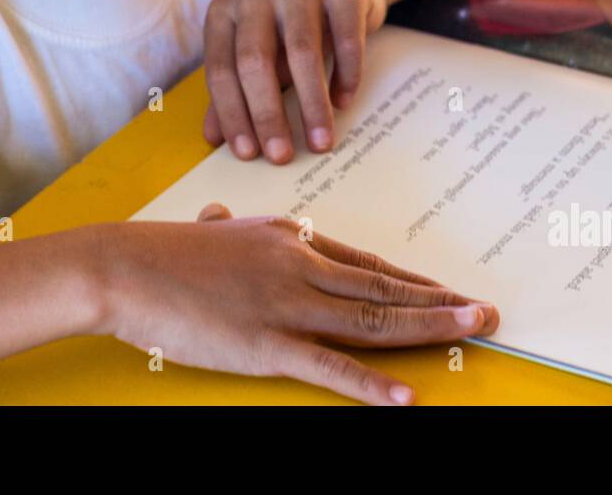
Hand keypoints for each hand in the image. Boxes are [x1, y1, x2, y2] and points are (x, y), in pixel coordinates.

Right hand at [90, 204, 498, 404]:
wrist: (124, 266)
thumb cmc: (162, 251)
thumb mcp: (209, 229)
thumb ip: (229, 228)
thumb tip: (219, 217)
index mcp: (292, 238)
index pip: (368, 263)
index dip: (414, 281)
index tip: (448, 291)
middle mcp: (301, 263)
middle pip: (386, 287)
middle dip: (441, 301)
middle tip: (487, 312)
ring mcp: (287, 303)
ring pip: (374, 318)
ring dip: (430, 326)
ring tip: (473, 331)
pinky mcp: (267, 343)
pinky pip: (331, 365)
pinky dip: (372, 384)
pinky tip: (406, 395)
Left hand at [202, 0, 393, 164]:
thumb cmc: (292, 31)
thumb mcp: (260, 59)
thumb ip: (235, 93)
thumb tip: (214, 138)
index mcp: (225, 12)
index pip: (221, 70)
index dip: (232, 115)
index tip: (248, 154)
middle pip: (255, 61)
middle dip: (267, 115)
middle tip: (281, 155)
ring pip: (302, 52)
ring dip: (312, 104)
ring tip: (320, 141)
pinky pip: (345, 37)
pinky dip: (345, 75)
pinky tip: (343, 102)